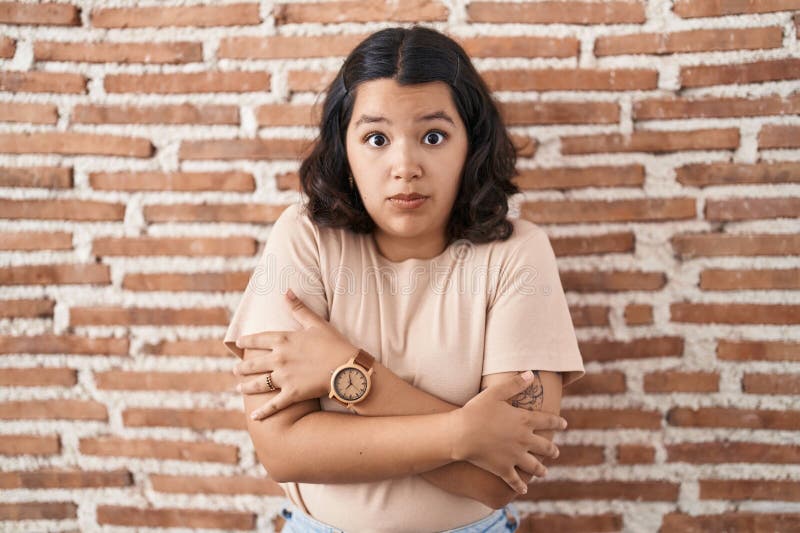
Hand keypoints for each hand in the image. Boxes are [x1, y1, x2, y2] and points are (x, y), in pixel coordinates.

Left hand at [233, 289, 356, 419]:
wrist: (347, 367)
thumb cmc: (334, 344)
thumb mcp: (317, 323)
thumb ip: (299, 308)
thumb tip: (287, 291)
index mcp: (284, 339)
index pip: (258, 339)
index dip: (247, 341)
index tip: (238, 343)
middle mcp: (279, 358)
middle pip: (254, 363)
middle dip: (242, 367)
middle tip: (235, 370)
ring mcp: (284, 377)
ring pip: (258, 384)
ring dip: (247, 386)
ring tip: (239, 387)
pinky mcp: (292, 394)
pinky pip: (273, 405)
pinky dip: (263, 412)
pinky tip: (254, 417)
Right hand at [449, 371, 566, 494]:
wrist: (462, 434)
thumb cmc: (476, 410)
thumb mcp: (495, 392)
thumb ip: (515, 384)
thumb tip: (531, 374)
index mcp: (524, 421)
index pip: (547, 421)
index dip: (557, 422)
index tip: (564, 425)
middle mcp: (524, 440)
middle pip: (545, 447)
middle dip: (552, 450)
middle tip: (555, 452)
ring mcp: (515, 456)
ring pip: (534, 466)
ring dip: (541, 469)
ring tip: (544, 472)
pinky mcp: (503, 469)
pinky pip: (515, 481)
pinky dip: (520, 486)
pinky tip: (524, 490)